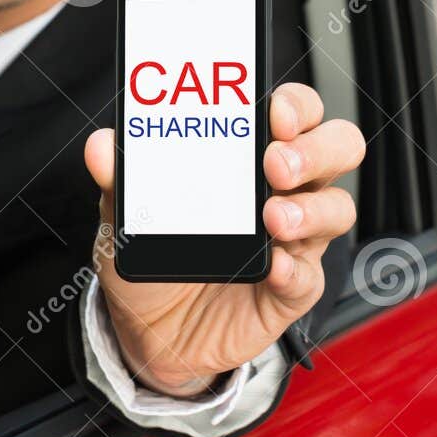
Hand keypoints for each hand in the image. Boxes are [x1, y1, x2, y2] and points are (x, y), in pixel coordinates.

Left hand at [83, 82, 362, 395]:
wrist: (150, 331)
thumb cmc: (153, 256)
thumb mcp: (127, 216)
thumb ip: (120, 181)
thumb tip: (100, 146)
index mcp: (250, 157)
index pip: (295, 113)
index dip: (295, 105)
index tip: (273, 110)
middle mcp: (283, 190)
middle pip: (336, 149)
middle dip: (316, 149)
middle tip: (276, 162)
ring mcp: (294, 240)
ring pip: (336, 209)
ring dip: (310, 208)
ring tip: (273, 218)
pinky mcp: (291, 289)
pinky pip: (308, 276)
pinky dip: (294, 269)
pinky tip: (274, 266)